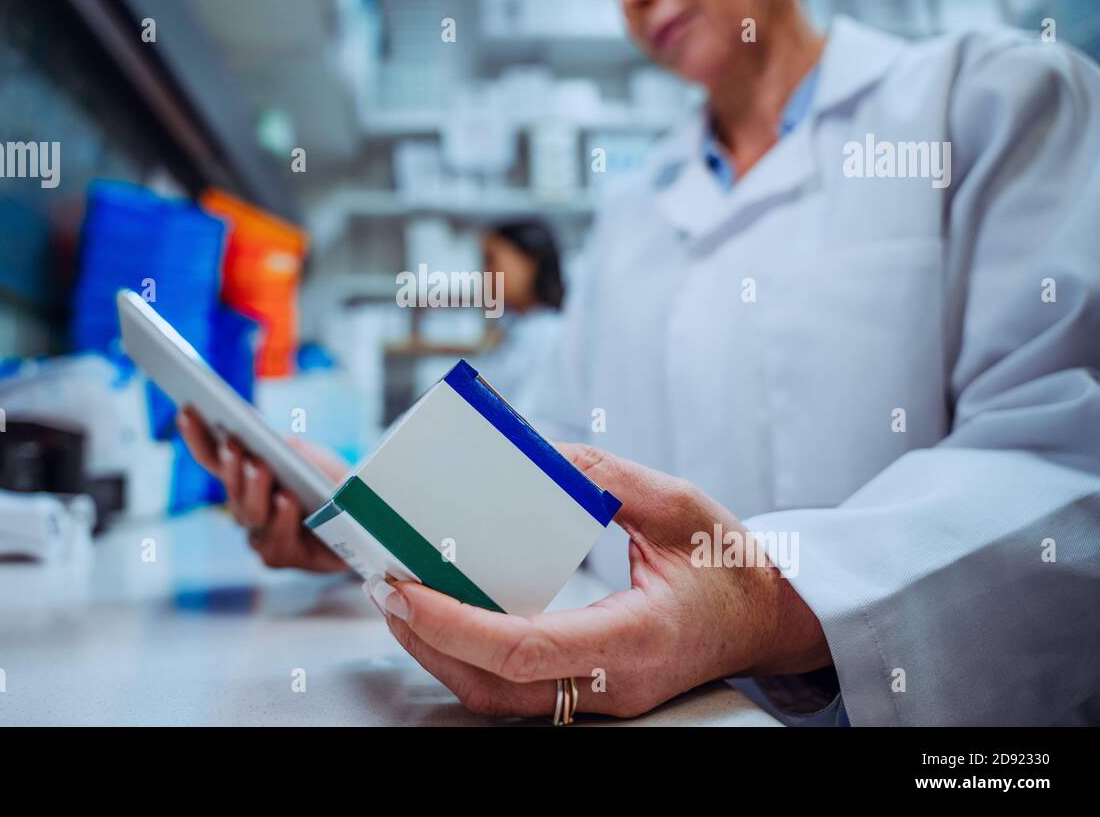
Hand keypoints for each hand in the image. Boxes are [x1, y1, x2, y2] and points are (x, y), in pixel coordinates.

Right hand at [177, 406, 348, 572]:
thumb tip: (265, 441)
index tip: (186, 410)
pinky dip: (283, 518)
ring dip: (254, 488)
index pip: (213, 458)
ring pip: (250, 513)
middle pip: (231, 487)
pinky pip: (276, 540)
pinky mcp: (279, 557)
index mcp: (245, 479)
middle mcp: (246, 508)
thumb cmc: (331, 484)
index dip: (197, 437)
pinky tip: (286, 500)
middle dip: (231, 465)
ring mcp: (259, 535)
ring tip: (260, 466)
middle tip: (233, 444)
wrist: (365, 521)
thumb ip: (284, 448)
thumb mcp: (308, 456)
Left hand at [368, 443, 830, 718]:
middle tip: (384, 589)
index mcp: (635, 640)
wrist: (769, 621)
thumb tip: (542, 457)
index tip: (405, 591)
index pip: (523, 650)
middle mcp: (611, 682)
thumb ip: (612, 479)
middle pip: (493, 685)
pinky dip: (468, 657)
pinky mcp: (589, 692)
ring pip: (497, 697)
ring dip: (439, 654)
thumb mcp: (681, 506)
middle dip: (426, 642)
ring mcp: (599, 696)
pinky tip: (445, 619)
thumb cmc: (732, 568)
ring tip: (401, 601)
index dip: (453, 625)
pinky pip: (514, 689)